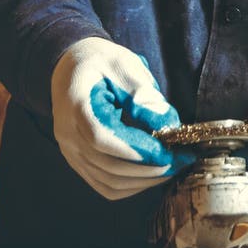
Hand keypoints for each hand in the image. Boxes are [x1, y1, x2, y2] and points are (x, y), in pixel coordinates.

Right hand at [51, 37, 193, 199]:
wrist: (71, 66)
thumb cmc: (100, 62)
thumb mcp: (124, 65)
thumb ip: (144, 94)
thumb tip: (168, 124)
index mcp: (76, 105)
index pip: (101, 138)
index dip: (135, 150)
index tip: (165, 152)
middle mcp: (67, 134)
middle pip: (107, 166)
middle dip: (148, 169)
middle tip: (179, 161)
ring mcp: (70, 151)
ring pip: (108, 182)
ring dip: (143, 181)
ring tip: (171, 169)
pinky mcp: (78, 161)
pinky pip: (104, 185)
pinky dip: (131, 186)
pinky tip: (152, 174)